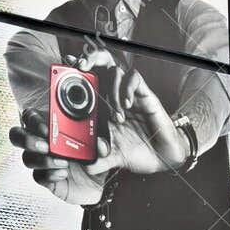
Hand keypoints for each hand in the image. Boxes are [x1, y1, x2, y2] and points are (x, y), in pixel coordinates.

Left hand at [79, 45, 189, 174]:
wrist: (164, 157)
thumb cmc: (140, 152)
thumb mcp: (115, 158)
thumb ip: (100, 161)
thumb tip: (87, 166)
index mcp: (102, 110)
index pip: (87, 85)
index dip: (76, 73)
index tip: (65, 66)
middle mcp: (113, 99)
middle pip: (100, 69)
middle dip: (89, 62)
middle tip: (81, 68)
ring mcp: (129, 95)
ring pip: (115, 72)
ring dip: (112, 90)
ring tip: (117, 115)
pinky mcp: (144, 95)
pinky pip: (134, 79)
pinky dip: (128, 89)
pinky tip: (128, 105)